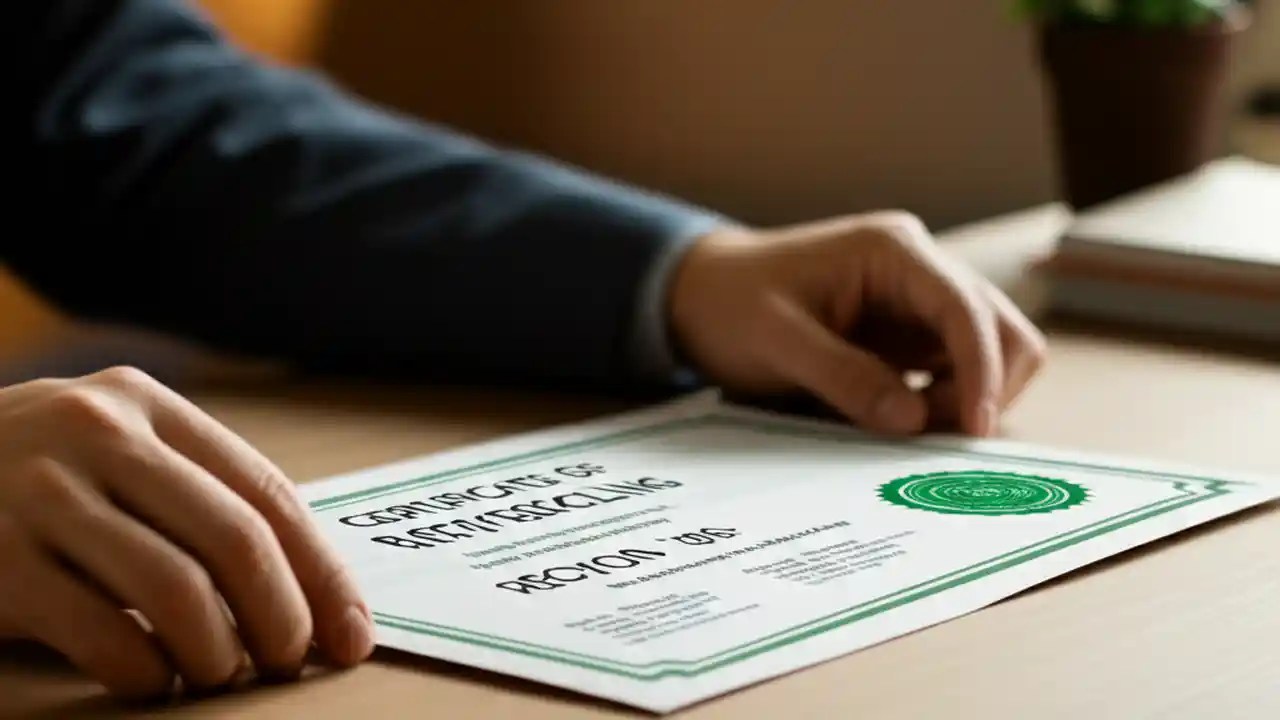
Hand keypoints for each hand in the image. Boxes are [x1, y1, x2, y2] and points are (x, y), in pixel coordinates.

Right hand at [0, 367, 372, 698]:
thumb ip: (198, 498)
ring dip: (218, 653)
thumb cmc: (38, 484)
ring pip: (175, 588)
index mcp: (146, 404)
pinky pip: (101, 632)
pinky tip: (153, 681)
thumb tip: (312, 593)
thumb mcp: (117, 457)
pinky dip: (145, 670)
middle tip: (293, 663)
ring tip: (221, 676)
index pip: (266, 493)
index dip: (321, 572)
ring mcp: (38, 491)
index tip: (351, 634)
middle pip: (235, 538)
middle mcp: (95, 431)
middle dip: (284, 617)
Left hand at [670, 212, 1046, 435]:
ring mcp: (918, 305)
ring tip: (901, 432)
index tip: (974, 427)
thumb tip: (913, 422)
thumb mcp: (776, 340)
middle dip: (983, 388)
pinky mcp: (909, 338)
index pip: (965, 308)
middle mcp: (920, 271)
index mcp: (893, 252)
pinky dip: (943, 407)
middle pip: (1002, 330)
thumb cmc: (730, 304)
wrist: (699, 295)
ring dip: (964, 402)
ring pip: (988, 356)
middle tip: (927, 437)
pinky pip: (953, 376)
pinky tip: (898, 425)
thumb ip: (843, 377)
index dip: (981, 369)